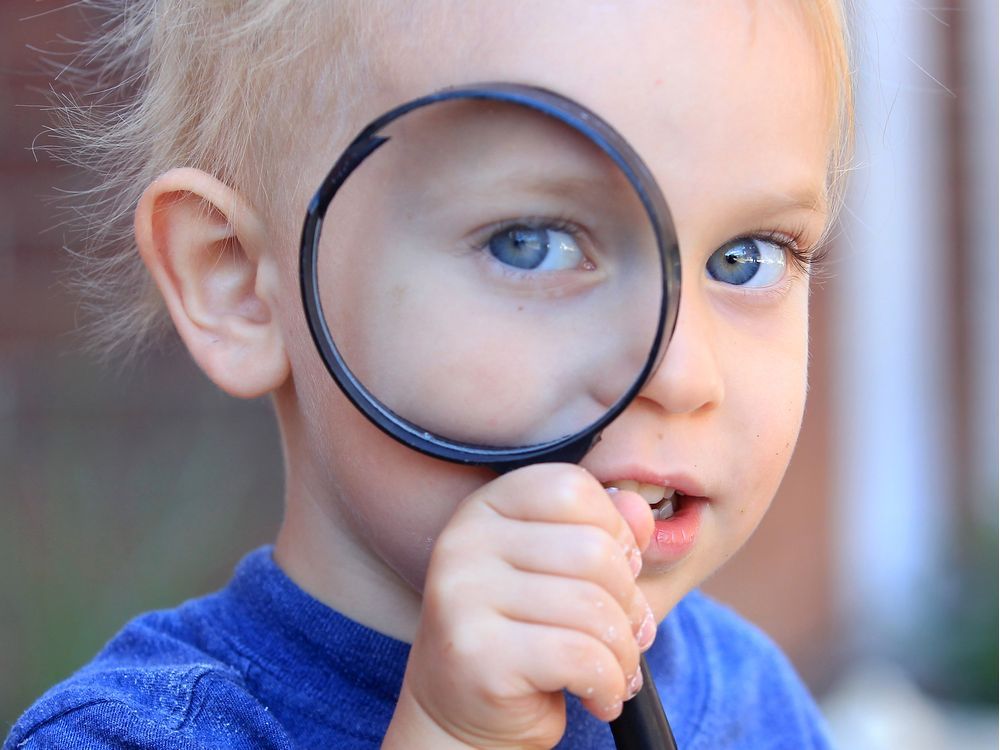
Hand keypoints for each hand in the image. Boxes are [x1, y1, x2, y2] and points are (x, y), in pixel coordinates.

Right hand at [384, 463, 655, 749]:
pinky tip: (599, 698)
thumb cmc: (524, 634)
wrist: (465, 712)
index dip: (617, 531)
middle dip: (629, 602)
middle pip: (592, 549)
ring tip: (615, 671)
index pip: (572, 488)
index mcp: (485, 507)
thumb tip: (641, 509)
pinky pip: (579, 656)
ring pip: (591, 607)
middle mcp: (463, 540)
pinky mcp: (475, 653)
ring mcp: (461, 595)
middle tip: (629, 635)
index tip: (623, 571)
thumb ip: (603, 531)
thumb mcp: (563, 572)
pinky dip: (609, 684)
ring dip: (623, 652)